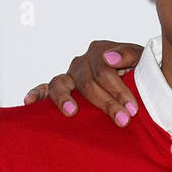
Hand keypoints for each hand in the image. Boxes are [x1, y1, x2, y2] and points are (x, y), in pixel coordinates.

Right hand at [23, 41, 142, 124]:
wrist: (139, 77)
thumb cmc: (141, 69)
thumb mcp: (142, 58)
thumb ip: (129, 55)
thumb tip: (108, 59)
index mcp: (100, 51)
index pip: (104, 71)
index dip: (118, 91)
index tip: (132, 109)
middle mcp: (82, 62)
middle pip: (87, 82)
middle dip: (106, 103)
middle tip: (123, 120)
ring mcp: (70, 75)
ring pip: (61, 84)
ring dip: (65, 99)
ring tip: (72, 112)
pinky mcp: (62, 88)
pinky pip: (46, 89)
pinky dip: (37, 93)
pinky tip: (29, 102)